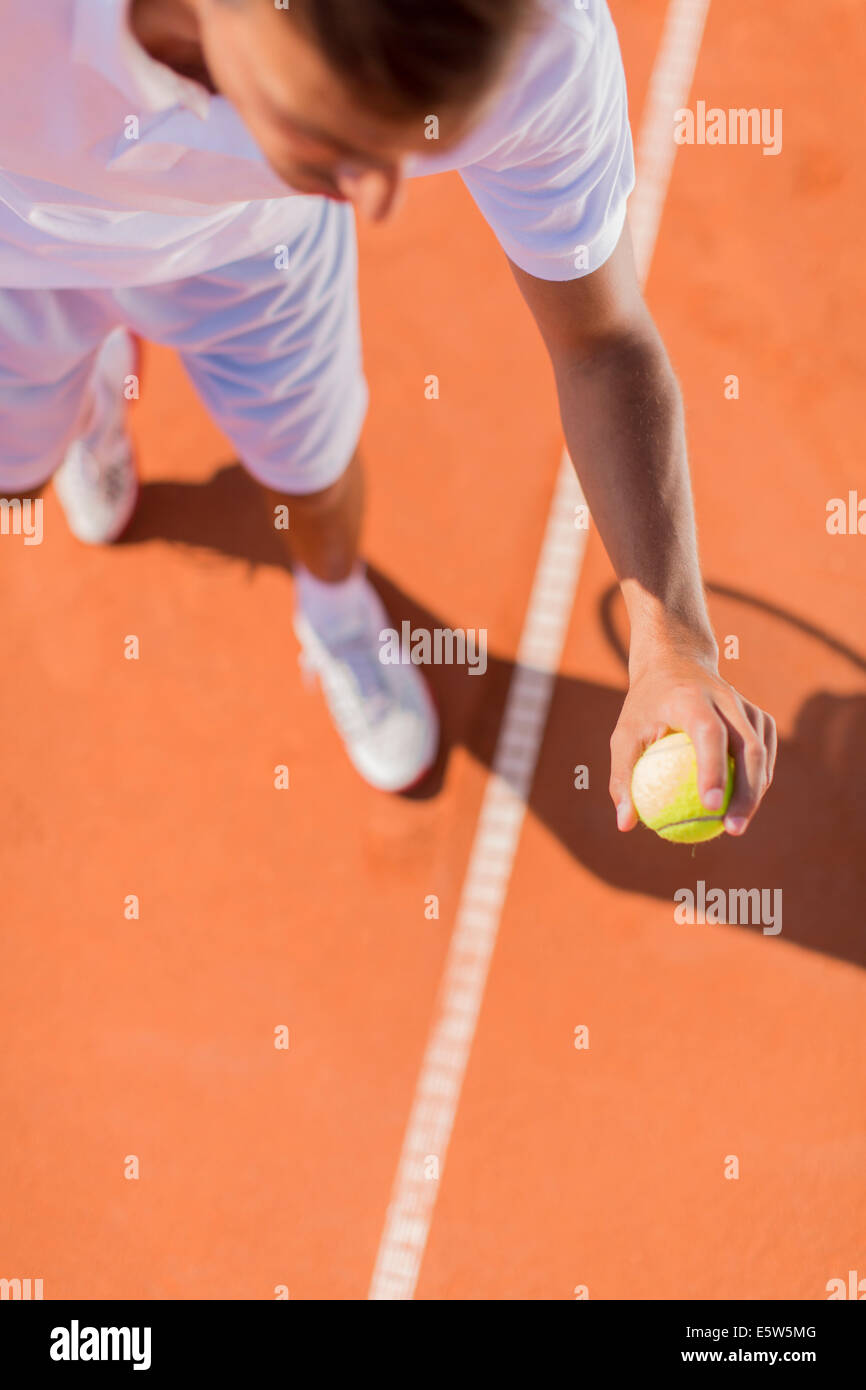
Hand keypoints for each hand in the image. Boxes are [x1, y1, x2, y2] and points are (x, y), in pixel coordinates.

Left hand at [609, 651, 776, 836]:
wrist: (676, 661)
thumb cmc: (645, 705)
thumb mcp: (623, 734)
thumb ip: (622, 776)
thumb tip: (624, 825)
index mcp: (692, 698)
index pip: (710, 733)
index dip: (713, 769)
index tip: (709, 807)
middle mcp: (726, 698)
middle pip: (748, 747)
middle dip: (746, 792)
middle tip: (730, 829)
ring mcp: (746, 706)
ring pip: (762, 752)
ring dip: (755, 791)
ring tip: (736, 826)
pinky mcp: (758, 715)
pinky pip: (764, 753)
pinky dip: (758, 781)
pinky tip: (742, 807)